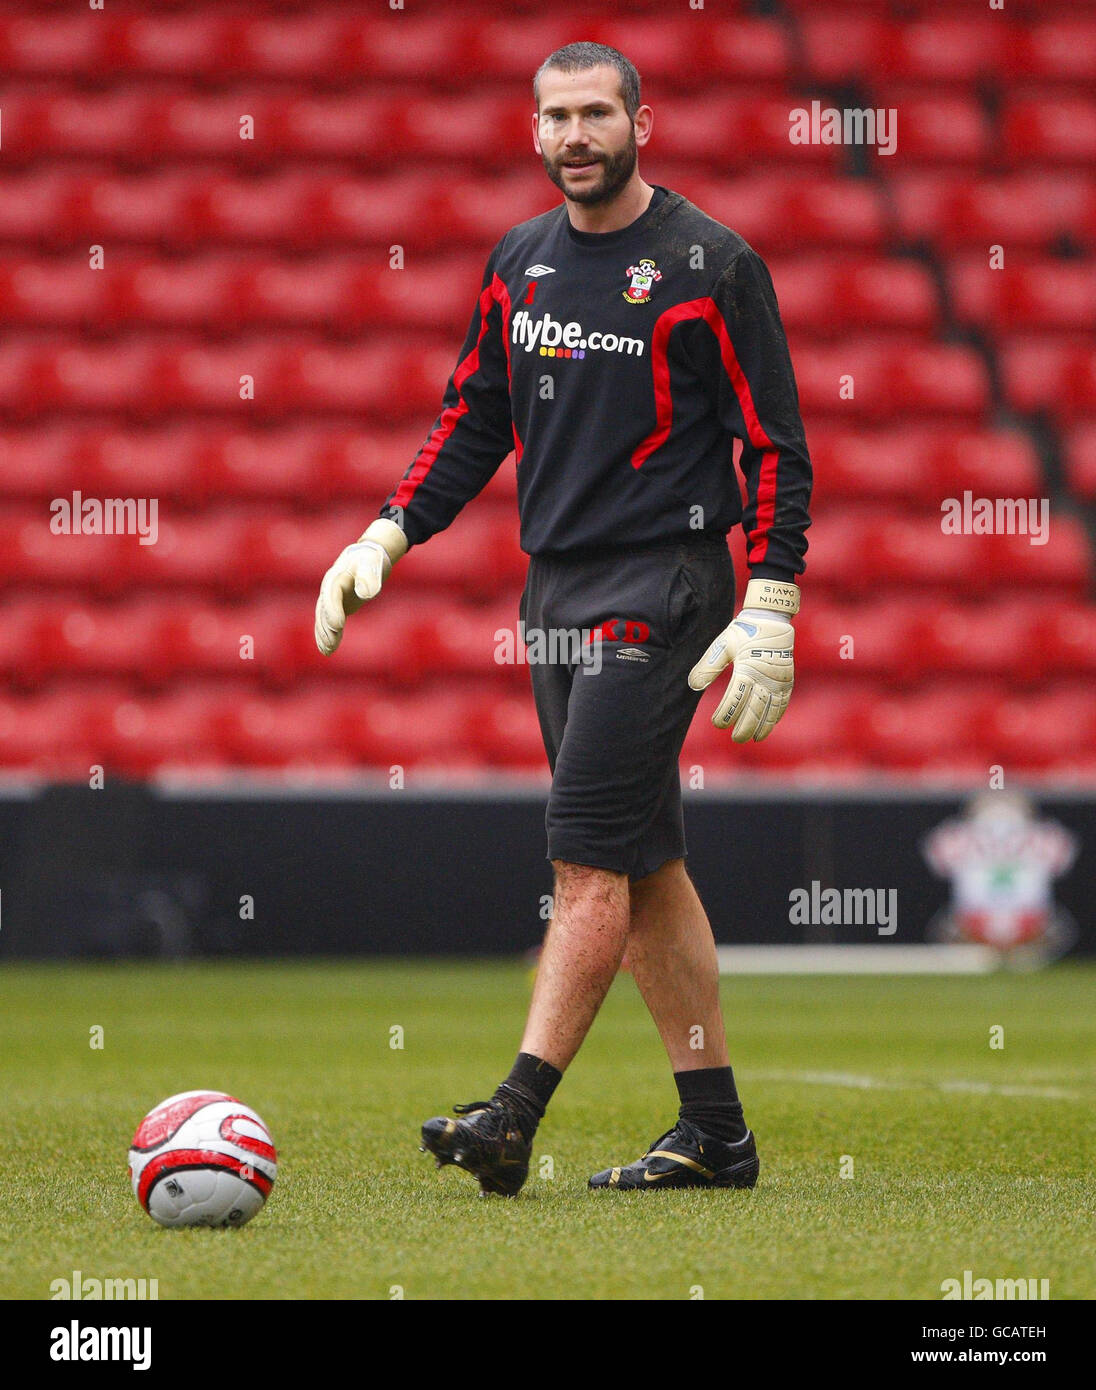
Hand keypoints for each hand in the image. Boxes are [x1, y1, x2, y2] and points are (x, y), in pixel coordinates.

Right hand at [314, 518, 407, 655]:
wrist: (367, 557)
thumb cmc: (371, 560)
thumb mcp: (372, 564)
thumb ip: (369, 576)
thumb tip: (366, 593)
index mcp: (336, 577)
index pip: (332, 595)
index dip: (333, 611)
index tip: (338, 626)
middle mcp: (329, 589)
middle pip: (324, 610)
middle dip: (326, 628)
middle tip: (331, 644)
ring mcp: (330, 599)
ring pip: (323, 619)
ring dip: (324, 636)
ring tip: (328, 652)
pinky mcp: (336, 607)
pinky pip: (329, 623)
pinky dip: (328, 636)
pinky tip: (328, 650)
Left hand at [687, 577, 799, 742]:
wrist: (771, 618)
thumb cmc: (743, 632)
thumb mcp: (722, 645)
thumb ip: (708, 666)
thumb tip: (692, 686)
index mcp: (747, 668)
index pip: (735, 698)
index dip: (726, 713)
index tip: (717, 723)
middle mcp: (765, 677)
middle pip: (754, 708)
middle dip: (745, 726)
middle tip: (735, 738)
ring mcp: (778, 680)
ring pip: (771, 709)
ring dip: (763, 726)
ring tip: (753, 739)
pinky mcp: (787, 679)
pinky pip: (783, 702)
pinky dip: (776, 715)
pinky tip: (769, 726)